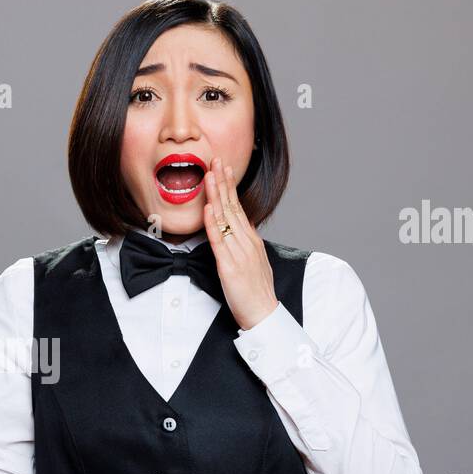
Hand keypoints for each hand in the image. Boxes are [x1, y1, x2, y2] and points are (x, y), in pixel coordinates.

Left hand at [202, 157, 278, 330]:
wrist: (263, 313)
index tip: (224, 168)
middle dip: (224, 182)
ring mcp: (239, 253)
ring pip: (225, 219)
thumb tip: (239, 229)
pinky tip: (208, 209)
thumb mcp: (253, 262)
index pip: (239, 207)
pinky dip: (212, 224)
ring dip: (217, 196)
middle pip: (233, 207)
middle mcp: (247, 242)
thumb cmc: (256, 292)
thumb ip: (245, 245)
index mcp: (252, 240)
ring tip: (210, 175)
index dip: (230, 187)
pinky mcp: (229, 267)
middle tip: (217, 160)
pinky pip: (219, 242)